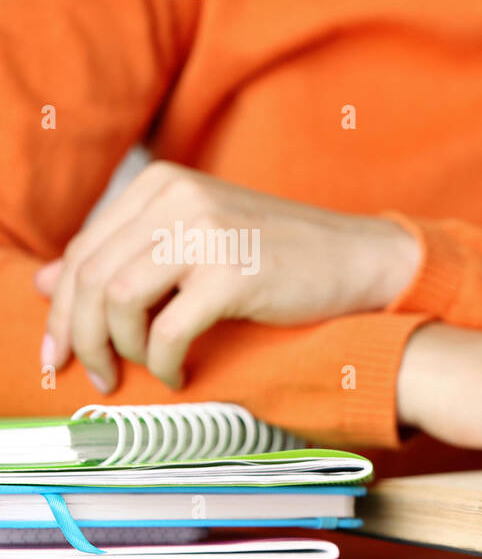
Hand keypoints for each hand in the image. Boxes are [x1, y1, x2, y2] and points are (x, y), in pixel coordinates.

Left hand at [35, 161, 419, 390]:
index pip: (84, 250)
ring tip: (138, 372)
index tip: (62, 351)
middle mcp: (178, 198)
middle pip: (91, 277)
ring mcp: (206, 233)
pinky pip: (168, 329)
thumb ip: (129, 255)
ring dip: (118, 350)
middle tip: (92, 374)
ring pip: (117, 301)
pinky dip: (163, 361)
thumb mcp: (198, 242)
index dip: (62, 308)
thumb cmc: (284, 255)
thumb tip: (45, 283)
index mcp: (163, 184)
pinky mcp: (233, 273)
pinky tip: (178, 373)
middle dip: (81, 337)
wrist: (359, 258)